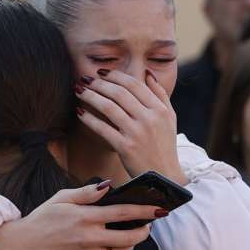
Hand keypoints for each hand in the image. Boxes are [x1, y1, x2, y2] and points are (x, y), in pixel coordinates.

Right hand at [0, 182, 161, 249]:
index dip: (145, 211)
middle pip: (130, 238)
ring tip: (128, 237)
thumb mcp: (60, 199)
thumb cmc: (40, 220)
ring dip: (130, 245)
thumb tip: (107, 186)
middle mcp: (89, 237)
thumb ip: (85, 193)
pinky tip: (94, 245)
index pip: (123, 213)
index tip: (160, 209)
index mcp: (85, 217)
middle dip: (145, 231)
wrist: (21, 247)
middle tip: (147, 226)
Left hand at [76, 69, 188, 185]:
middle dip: (99, 84)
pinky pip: (103, 128)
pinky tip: (80, 112)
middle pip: (119, 93)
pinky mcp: (125, 147)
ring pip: (109, 107)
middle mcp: (149, 118)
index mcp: (160, 109)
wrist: (163, 176)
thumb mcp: (170, 118)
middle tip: (84, 79)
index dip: (115, 76)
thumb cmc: (164, 146)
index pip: (134, 85)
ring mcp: (137, 133)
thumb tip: (147, 73)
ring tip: (79, 91)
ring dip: (91, 96)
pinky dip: (89, 118)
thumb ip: (160, 94)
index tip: (101, 72)